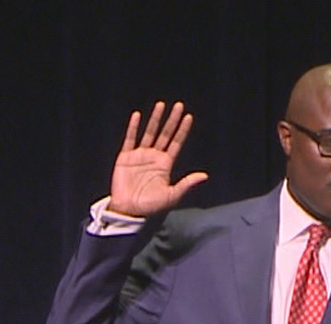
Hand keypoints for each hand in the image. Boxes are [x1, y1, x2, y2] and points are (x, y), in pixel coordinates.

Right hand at [108, 101, 208, 217]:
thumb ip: (186, 184)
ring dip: (155, 119)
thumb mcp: (172, 196)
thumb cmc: (151, 207)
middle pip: (165, 134)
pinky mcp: (125, 157)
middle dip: (172, 120)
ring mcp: (140, 156)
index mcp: (165, 165)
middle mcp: (154, 157)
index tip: (189, 117)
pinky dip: (133, 127)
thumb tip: (204, 176)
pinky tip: (138, 116)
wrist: (128, 211)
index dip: (182, 130)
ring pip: (149, 133)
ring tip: (161, 105)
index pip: (176, 143)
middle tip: (178, 105)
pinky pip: (130, 139)